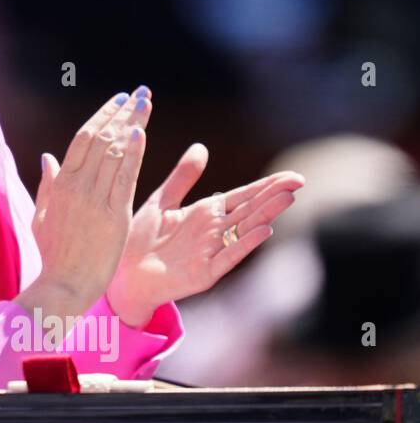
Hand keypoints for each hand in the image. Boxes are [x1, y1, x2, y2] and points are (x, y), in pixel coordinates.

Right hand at [30, 86, 152, 314]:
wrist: (65, 283)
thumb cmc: (54, 253)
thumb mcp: (43, 216)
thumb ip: (48, 184)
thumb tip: (48, 156)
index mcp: (61, 184)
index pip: (83, 139)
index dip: (102, 116)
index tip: (119, 100)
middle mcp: (78, 186)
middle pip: (101, 139)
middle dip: (122, 112)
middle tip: (139, 92)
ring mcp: (96, 199)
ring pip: (115, 152)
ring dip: (132, 124)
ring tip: (146, 103)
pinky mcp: (114, 214)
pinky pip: (124, 177)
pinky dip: (133, 153)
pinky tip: (140, 132)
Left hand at [106, 142, 305, 326]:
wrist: (125, 275)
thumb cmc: (140, 240)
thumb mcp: (161, 201)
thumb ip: (182, 177)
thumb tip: (202, 147)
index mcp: (205, 213)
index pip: (242, 196)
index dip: (265, 186)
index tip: (292, 176)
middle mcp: (214, 231)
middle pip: (249, 210)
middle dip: (272, 195)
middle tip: (298, 181)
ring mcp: (212, 252)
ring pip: (244, 230)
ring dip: (265, 214)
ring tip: (287, 198)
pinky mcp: (205, 273)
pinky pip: (228, 256)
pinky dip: (245, 243)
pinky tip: (264, 230)